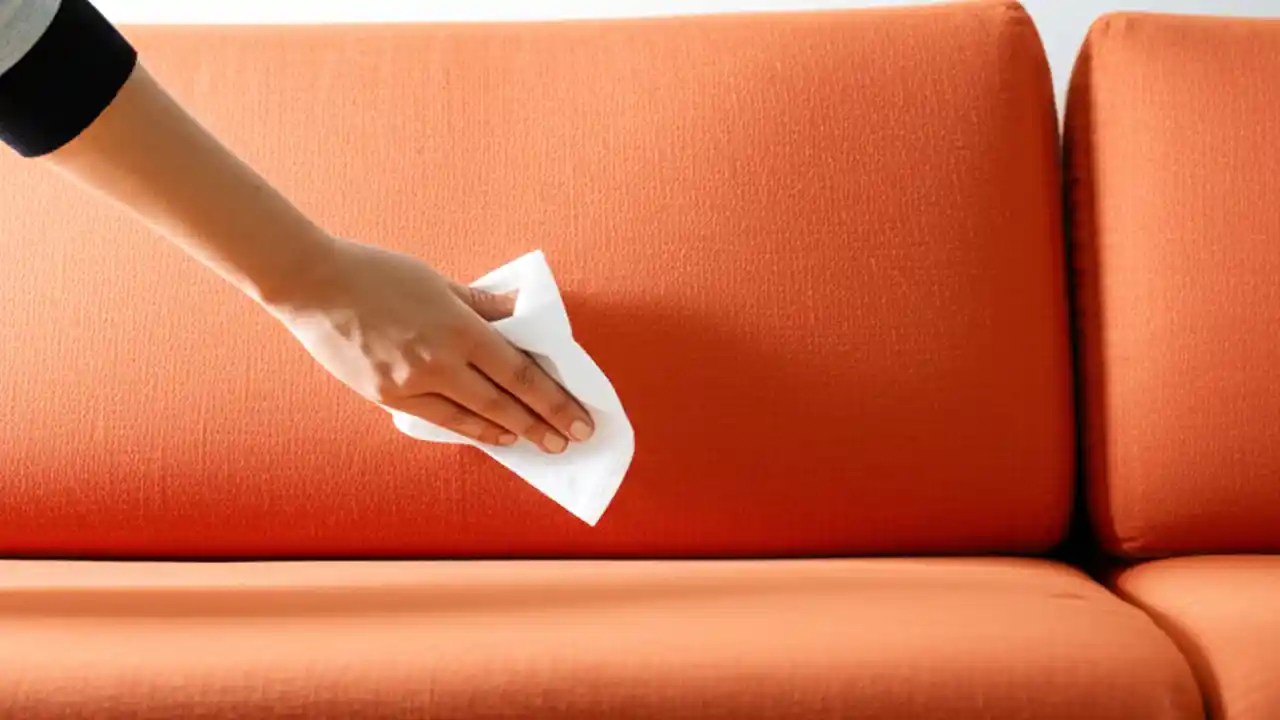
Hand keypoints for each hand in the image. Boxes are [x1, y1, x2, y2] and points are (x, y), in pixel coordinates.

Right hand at [266, 236, 593, 451]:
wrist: (312, 286)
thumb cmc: (377, 273)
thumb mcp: (438, 282)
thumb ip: (483, 304)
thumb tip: (522, 310)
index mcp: (458, 327)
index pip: (520, 373)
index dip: (554, 400)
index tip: (579, 418)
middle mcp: (440, 361)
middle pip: (504, 401)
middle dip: (542, 424)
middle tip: (570, 441)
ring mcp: (411, 383)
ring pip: (472, 417)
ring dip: (510, 431)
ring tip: (536, 443)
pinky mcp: (386, 396)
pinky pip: (438, 418)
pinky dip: (469, 427)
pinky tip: (491, 433)